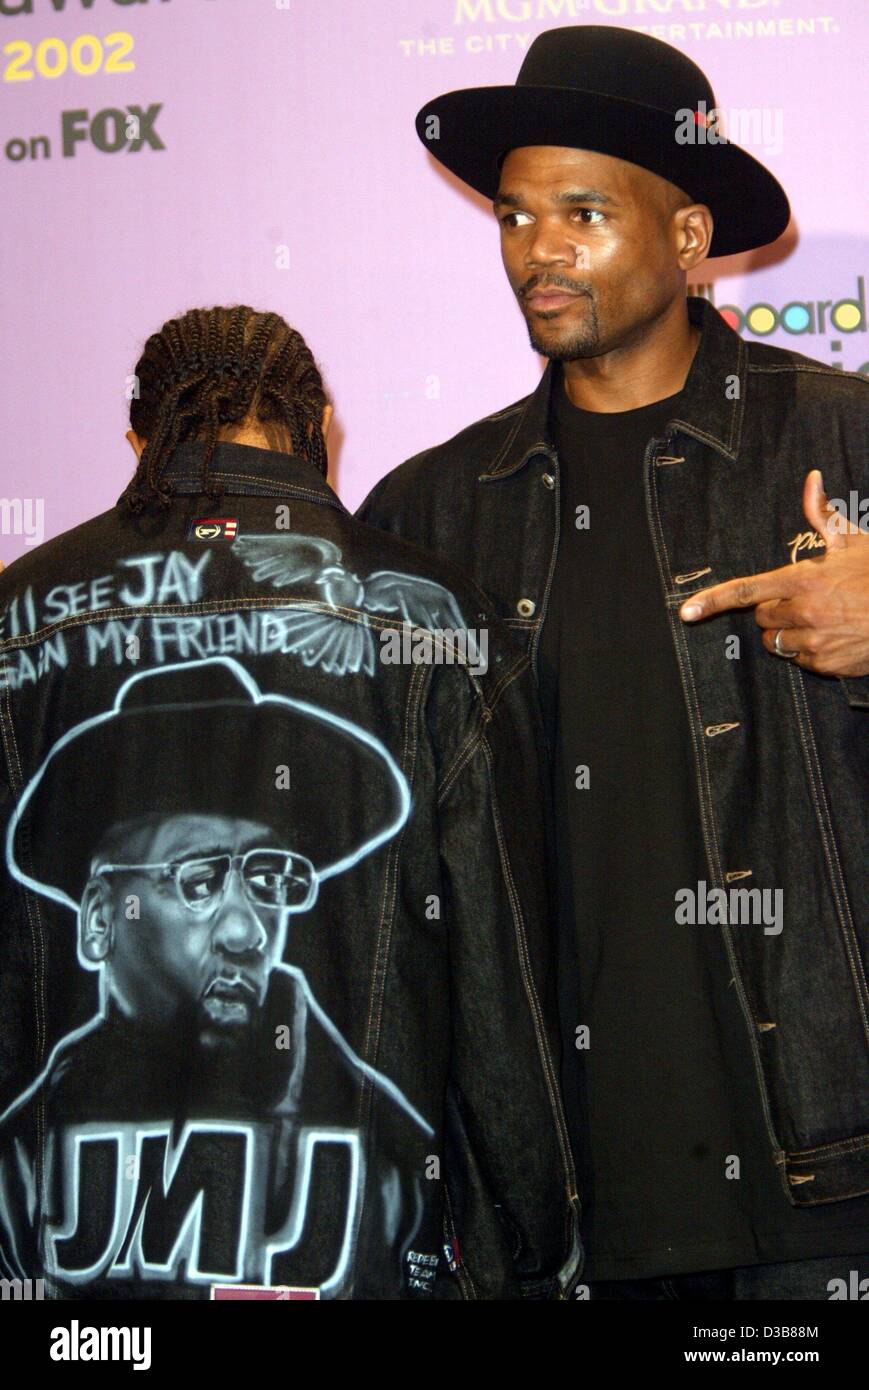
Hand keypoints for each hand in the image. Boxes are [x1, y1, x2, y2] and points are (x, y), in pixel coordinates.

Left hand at [679, 470, 868, 677]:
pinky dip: (810, 652)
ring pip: (776, 642)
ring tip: (822, 618)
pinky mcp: (825, 665)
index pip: (747, 590)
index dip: (713, 601)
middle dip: (776, 609)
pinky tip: (834, 636)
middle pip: (762, 617)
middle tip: (806, 599)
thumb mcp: (853, 541)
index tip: (687, 612)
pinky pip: (799, 661)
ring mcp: (814, 643)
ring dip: (789, 633)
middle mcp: (804, 613)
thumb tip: (811, 478)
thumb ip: (822, 515)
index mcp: (805, 580)